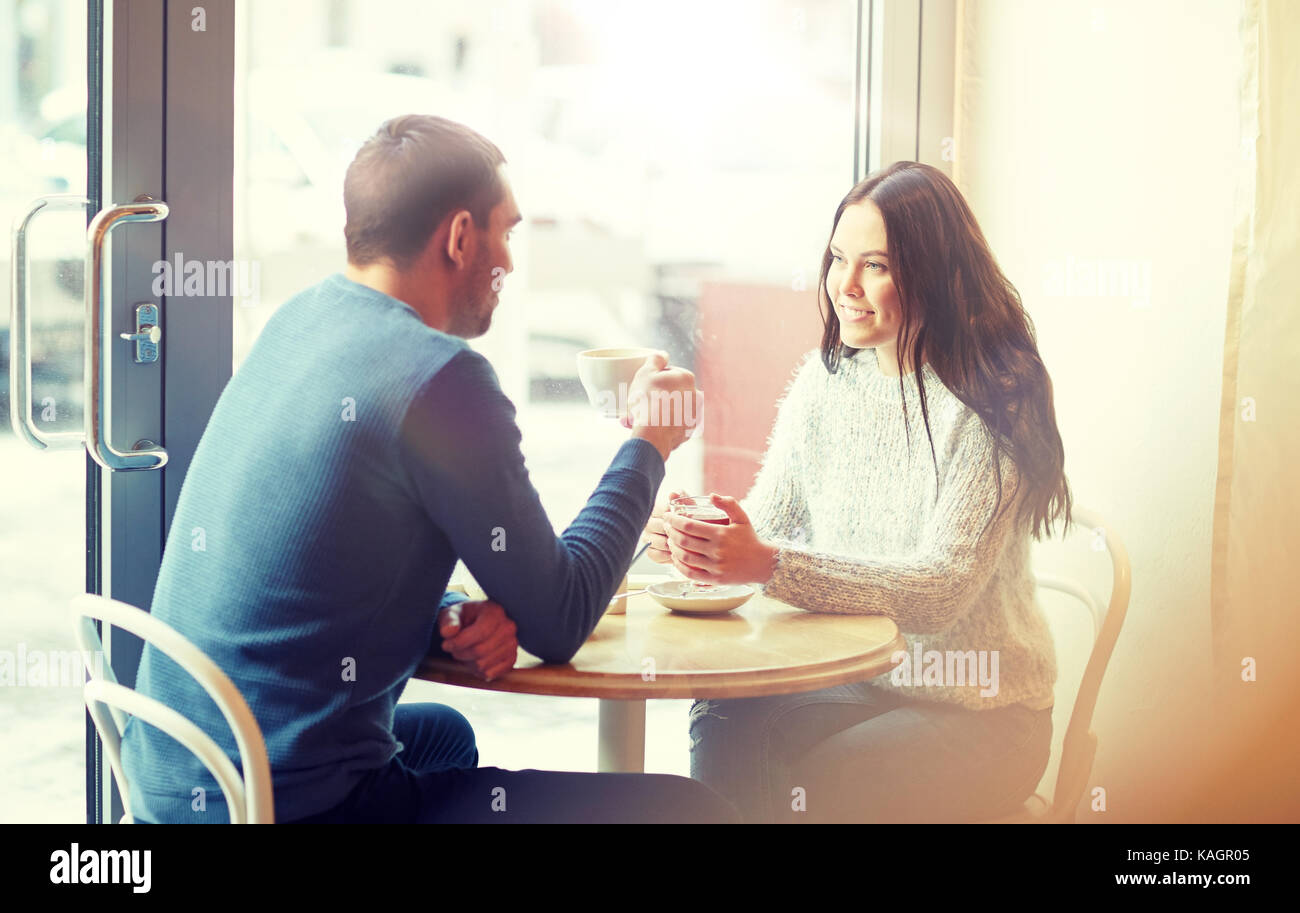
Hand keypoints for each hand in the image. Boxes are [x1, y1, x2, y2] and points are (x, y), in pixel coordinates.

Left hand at [436, 599, 517, 680]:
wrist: (474, 624)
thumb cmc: (461, 618)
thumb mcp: (451, 614)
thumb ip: (448, 620)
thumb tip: (448, 631)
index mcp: (495, 611)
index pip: (481, 632)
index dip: (459, 643)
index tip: (446, 645)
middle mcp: (508, 626)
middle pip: (481, 651)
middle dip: (461, 653)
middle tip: (453, 649)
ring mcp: (513, 644)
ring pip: (484, 664)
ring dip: (468, 663)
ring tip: (464, 653)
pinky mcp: (511, 659)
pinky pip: (491, 673)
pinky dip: (478, 672)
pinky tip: (473, 661)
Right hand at [621, 351, 703, 460]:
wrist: (653, 434)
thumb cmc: (648, 400)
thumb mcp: (646, 372)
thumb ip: (655, 359)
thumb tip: (663, 355)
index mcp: (686, 378)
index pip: (666, 374)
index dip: (651, 380)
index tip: (641, 388)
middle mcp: (695, 395)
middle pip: (668, 393)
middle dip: (652, 398)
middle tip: (635, 405)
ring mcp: (693, 415)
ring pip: (669, 410)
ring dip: (654, 413)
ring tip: (635, 419)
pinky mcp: (688, 432)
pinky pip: (671, 426)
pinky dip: (660, 427)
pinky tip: (646, 429)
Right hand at [641, 490, 686, 564]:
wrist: (695, 538)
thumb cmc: (692, 519)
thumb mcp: (690, 507)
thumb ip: (683, 498)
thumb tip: (673, 493)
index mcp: (656, 509)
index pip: (661, 511)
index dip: (676, 516)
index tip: (687, 518)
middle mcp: (648, 522)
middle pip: (657, 526)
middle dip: (674, 530)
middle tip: (687, 533)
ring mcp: (648, 537)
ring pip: (656, 541)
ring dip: (671, 543)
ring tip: (684, 544)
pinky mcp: (650, 551)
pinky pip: (656, 554)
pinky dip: (667, 555)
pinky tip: (678, 553)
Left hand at [664, 493, 778, 585]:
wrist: (763, 563)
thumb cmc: (750, 538)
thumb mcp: (742, 517)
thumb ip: (728, 504)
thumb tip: (711, 495)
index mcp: (721, 533)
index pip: (689, 525)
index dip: (674, 520)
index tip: (667, 515)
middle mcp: (717, 550)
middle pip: (683, 540)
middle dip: (670, 532)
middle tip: (665, 526)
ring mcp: (715, 566)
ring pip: (685, 557)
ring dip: (672, 548)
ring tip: (669, 540)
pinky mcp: (715, 579)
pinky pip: (691, 573)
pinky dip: (679, 566)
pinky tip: (676, 558)